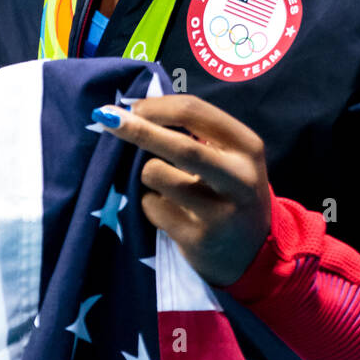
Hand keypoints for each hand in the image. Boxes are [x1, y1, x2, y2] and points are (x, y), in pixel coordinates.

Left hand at [91, 92, 271, 286]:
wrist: (253, 253)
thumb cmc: (229, 191)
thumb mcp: (228, 157)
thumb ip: (195, 133)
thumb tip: (136, 110)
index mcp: (247, 146)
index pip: (194, 111)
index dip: (156, 106)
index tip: (132, 106)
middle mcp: (239, 177)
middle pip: (179, 145)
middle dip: (137, 129)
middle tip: (106, 117)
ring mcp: (220, 212)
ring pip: (156, 175)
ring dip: (146, 174)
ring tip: (164, 185)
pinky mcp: (198, 239)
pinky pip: (151, 206)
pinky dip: (149, 203)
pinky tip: (170, 212)